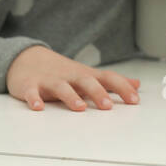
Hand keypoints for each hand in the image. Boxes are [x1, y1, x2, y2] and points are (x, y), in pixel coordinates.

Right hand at [6, 45, 141, 110]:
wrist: (28, 58)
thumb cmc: (62, 72)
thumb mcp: (89, 75)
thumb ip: (112, 82)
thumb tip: (137, 84)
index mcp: (86, 75)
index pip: (108, 79)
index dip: (122, 88)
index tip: (135, 100)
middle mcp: (70, 76)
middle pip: (86, 82)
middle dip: (98, 93)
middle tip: (108, 106)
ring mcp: (50, 80)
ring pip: (62, 88)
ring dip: (71, 97)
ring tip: (80, 107)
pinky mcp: (30, 85)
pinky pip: (32, 92)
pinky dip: (34, 99)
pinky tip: (38, 107)